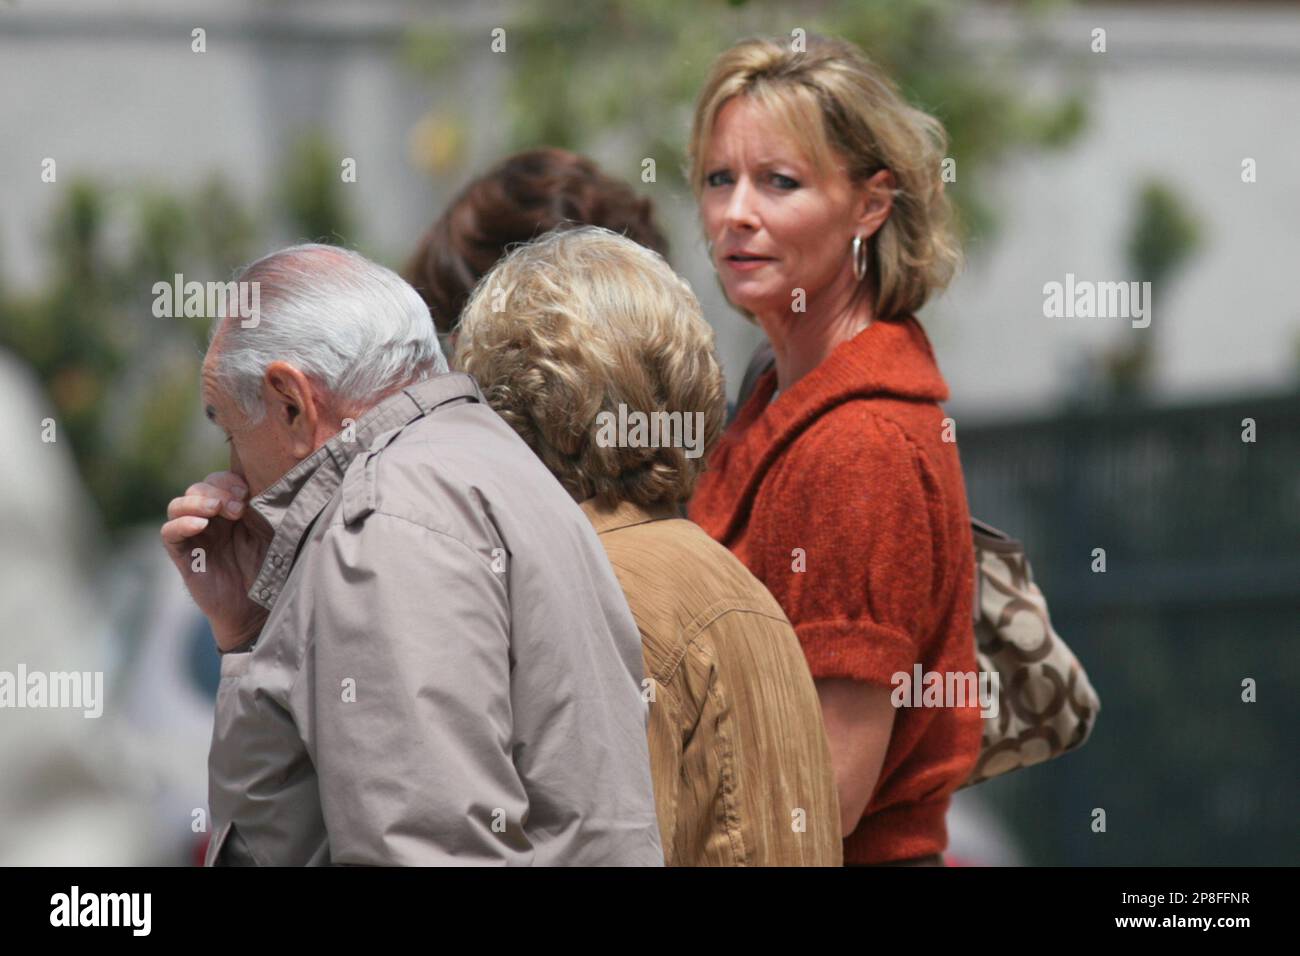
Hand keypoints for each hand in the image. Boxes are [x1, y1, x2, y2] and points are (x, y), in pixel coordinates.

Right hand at [161, 471, 270, 651]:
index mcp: (232, 509)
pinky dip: (181, 524)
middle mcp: (210, 519)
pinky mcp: (183, 554)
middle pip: (198, 488)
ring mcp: (195, 536)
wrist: (257, 609)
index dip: (228, 480)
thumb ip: (267, 508)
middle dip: (216, 490)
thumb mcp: (273, 533)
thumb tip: (273, 479)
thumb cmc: (270, 569)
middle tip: (238, 506)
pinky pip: (169, 532)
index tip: (247, 491)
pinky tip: (200, 525)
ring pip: (178, 505)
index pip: (219, 480)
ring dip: (197, 502)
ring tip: (217, 509)